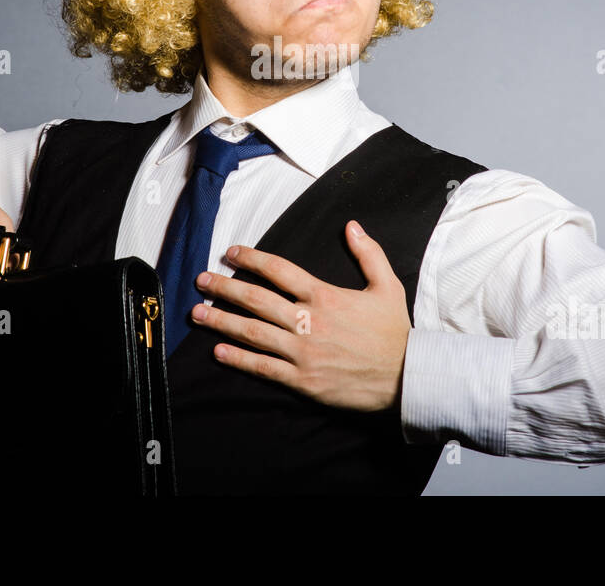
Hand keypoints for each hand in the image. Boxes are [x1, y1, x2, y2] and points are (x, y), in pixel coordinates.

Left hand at [190, 220, 410, 411]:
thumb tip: (352, 225)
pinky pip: (264, 367)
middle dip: (224, 287)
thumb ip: (369, 254)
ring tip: (197, 313)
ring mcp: (303, 352)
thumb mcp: (388, 286)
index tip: (231, 252)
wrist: (407, 378)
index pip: (279, 270)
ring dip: (222, 321)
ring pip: (253, 332)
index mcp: (325, 295)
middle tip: (201, 279)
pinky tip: (218, 351)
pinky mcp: (303, 379)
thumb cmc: (396, 332)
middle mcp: (309, 321)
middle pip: (256, 299)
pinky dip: (239, 359)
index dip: (252, 258)